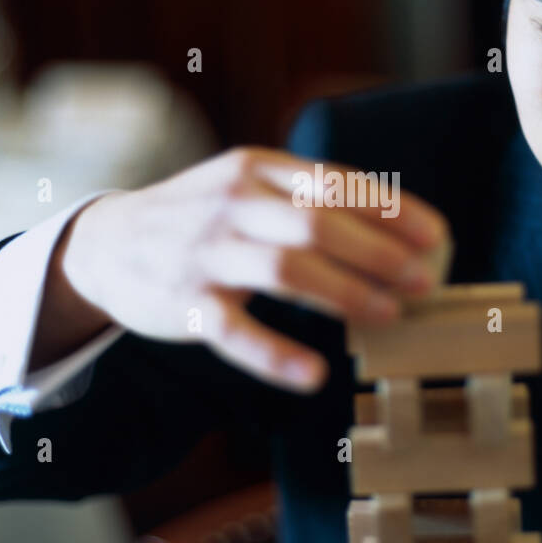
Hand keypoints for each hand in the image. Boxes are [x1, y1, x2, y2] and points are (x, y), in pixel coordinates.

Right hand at [46, 147, 449, 389]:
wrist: (104, 243)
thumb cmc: (196, 216)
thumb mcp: (244, 186)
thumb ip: (305, 200)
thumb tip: (395, 230)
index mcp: (255, 168)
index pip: (336, 182)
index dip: (392, 210)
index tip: (437, 237)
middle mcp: (232, 203)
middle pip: (319, 224)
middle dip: (380, 254)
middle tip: (426, 282)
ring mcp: (206, 253)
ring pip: (287, 271)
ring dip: (346, 295)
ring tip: (389, 315)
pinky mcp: (186, 304)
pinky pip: (237, 333)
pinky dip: (277, 356)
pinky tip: (314, 374)